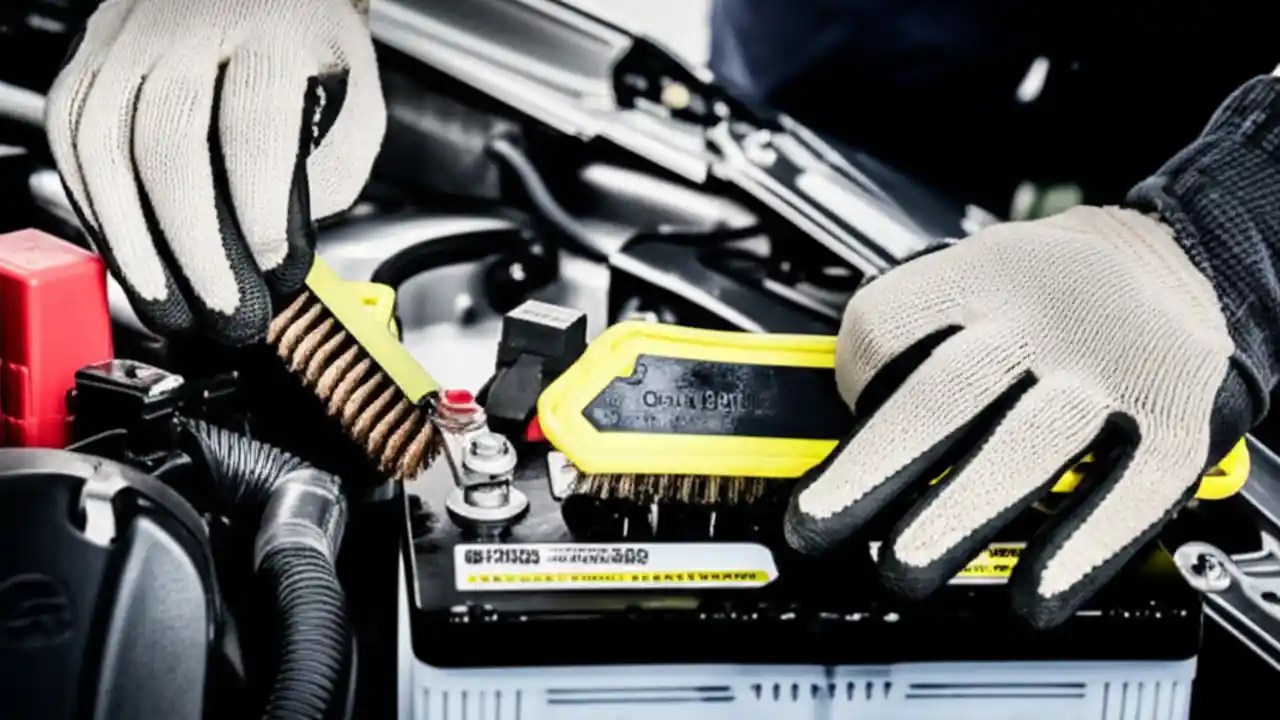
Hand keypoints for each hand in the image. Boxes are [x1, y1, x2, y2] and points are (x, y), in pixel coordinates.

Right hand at [45, 0, 384, 344]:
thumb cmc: (311, 44)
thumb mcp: (355, 98)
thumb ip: (336, 170)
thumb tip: (288, 244)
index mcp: (270, 37)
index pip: (253, 127)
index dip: (258, 210)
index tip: (272, 270)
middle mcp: (188, 30)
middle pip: (170, 143)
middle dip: (194, 246)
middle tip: (220, 310)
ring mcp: (129, 41)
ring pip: (105, 144)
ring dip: (132, 242)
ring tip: (164, 302)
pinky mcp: (91, 59)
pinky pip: (73, 138)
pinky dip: (94, 206)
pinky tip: (126, 253)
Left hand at [784, 205, 1250, 627]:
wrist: (1185, 259)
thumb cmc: (1057, 289)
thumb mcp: (979, 275)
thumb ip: (919, 339)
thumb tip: (851, 435)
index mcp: (979, 276)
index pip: (887, 325)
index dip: (852, 385)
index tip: (838, 436)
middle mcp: (1040, 317)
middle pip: (943, 394)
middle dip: (875, 467)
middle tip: (820, 523)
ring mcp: (1112, 366)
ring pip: (1026, 446)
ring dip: (959, 513)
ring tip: (906, 567)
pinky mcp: (1178, 417)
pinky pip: (1129, 488)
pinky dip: (1081, 546)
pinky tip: (1038, 591)